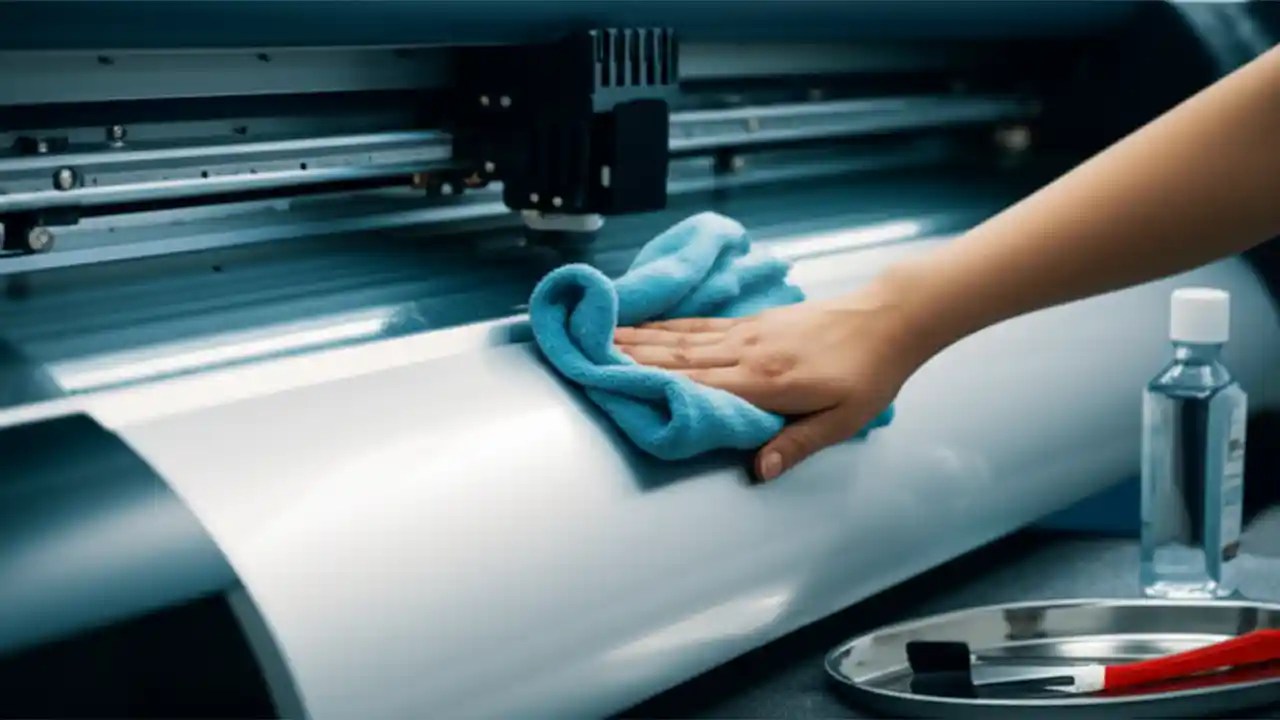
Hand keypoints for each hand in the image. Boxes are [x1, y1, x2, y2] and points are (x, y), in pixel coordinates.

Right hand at [614, 275, 929, 481]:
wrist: (889, 319)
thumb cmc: (869, 375)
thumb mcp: (843, 421)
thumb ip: (796, 444)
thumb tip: (758, 472)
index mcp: (767, 382)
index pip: (697, 385)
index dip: (652, 384)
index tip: (611, 381)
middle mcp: (749, 353)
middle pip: (678, 358)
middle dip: (629, 357)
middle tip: (585, 356)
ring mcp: (749, 333)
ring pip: (683, 338)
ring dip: (639, 338)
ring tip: (599, 338)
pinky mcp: (753, 321)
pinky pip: (701, 325)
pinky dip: (668, 325)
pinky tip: (645, 324)